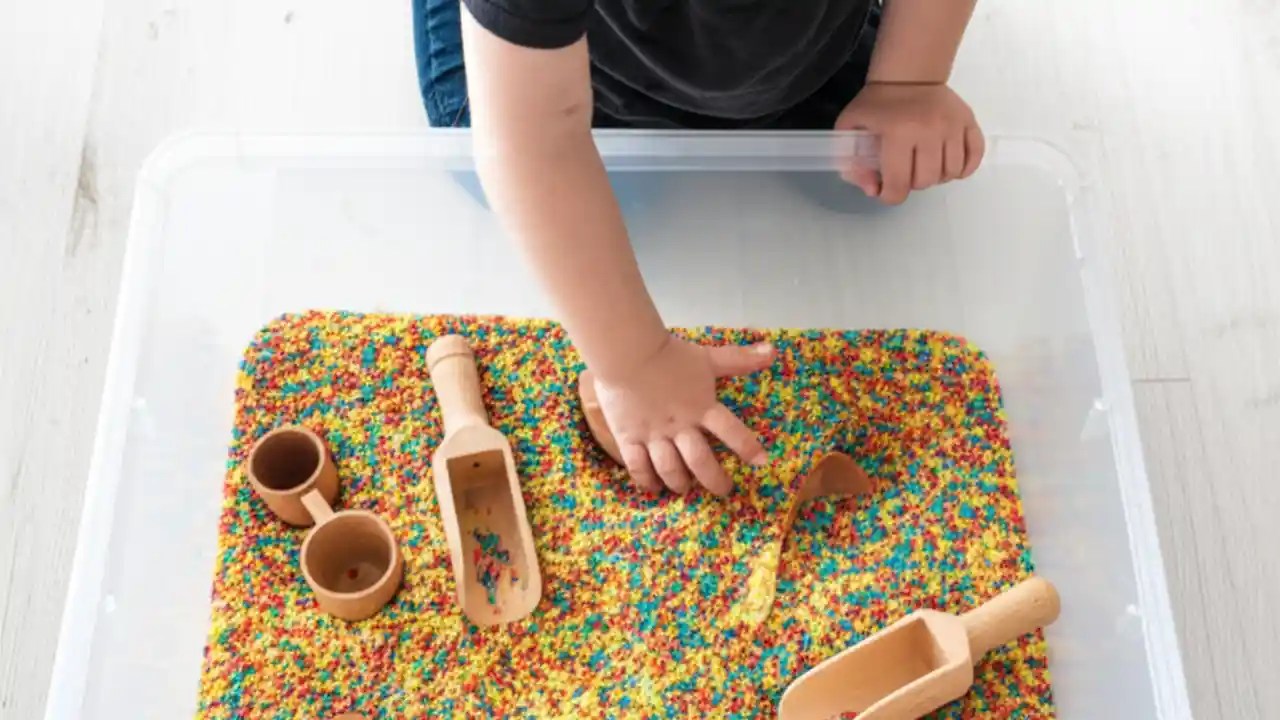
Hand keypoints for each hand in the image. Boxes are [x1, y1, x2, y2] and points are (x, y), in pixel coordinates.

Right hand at [590, 336, 774, 496]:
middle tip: (723, 490)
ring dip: (680, 483)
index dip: (747, 448)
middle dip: (714, 481)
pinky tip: (653, 488)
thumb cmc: (669, 355)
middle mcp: (681, 427)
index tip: (761, 462)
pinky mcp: (629, 438)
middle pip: (701, 463)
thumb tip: (774, 351)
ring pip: (670, 469)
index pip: (731, 432)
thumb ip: (739, 359)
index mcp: (702, 408)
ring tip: (684, 489)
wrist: (626, 353)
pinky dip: (647, 480)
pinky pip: (638, 467)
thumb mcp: (707, 357)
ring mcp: (654, 435)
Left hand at [835, 82, 984, 204]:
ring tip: (925, 166)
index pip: (899, 183)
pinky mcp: (969, 122)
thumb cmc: (877, 104)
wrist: (909, 75)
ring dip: (936, 177)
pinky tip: (948, 164)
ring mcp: (953, 126)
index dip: (890, 196)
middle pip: (926, 181)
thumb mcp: (850, 128)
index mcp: (898, 132)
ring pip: (950, 172)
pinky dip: (963, 168)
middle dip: (912, 184)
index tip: (886, 190)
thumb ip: (852, 163)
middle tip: (905, 172)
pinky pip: (974, 156)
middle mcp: (929, 130)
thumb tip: (873, 189)